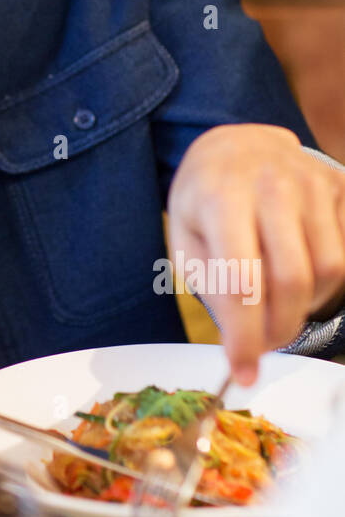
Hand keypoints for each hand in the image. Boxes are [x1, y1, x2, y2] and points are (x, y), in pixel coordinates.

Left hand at [168, 124, 344, 383]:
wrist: (235, 144)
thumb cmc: (205, 199)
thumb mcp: (186, 238)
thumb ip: (213, 286)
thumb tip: (242, 342)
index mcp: (222, 197)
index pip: (242, 281)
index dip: (245, 336)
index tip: (244, 372)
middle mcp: (271, 184)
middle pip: (293, 279)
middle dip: (280, 328)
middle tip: (264, 346)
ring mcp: (311, 182)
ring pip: (329, 269)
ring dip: (306, 305)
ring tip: (278, 305)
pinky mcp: (338, 185)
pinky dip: (327, 281)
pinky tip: (300, 276)